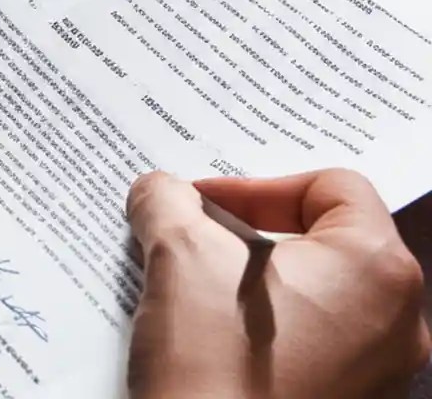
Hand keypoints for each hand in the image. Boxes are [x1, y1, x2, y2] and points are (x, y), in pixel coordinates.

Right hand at [126, 170, 429, 398]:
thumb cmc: (212, 364)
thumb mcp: (176, 256)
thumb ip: (167, 204)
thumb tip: (159, 192)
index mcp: (376, 269)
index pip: (331, 187)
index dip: (258, 185)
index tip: (202, 205)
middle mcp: (398, 321)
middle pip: (327, 241)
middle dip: (252, 235)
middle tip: (195, 239)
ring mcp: (379, 373)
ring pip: (319, 297)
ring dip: (255, 284)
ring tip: (194, 286)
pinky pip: (315, 347)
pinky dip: (267, 332)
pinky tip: (211, 337)